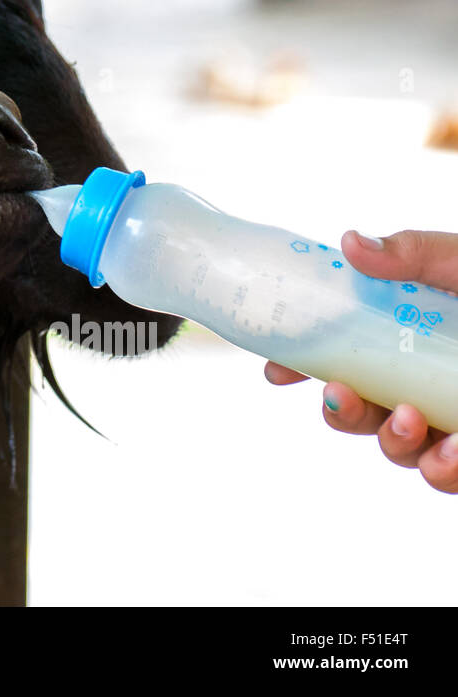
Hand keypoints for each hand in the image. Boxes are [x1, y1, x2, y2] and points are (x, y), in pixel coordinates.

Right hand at [265, 228, 457, 493]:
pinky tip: (450, 454)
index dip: (300, 363)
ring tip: (409, 420)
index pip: (340, 351)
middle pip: (358, 409)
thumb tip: (349, 242)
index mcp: (408, 333)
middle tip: (340, 394)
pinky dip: (441, 468)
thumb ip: (414, 254)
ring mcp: (452, 418)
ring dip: (389, 441)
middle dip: (338, 411)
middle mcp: (424, 379)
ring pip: (396, 447)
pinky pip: (446, 474)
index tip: (276, 370)